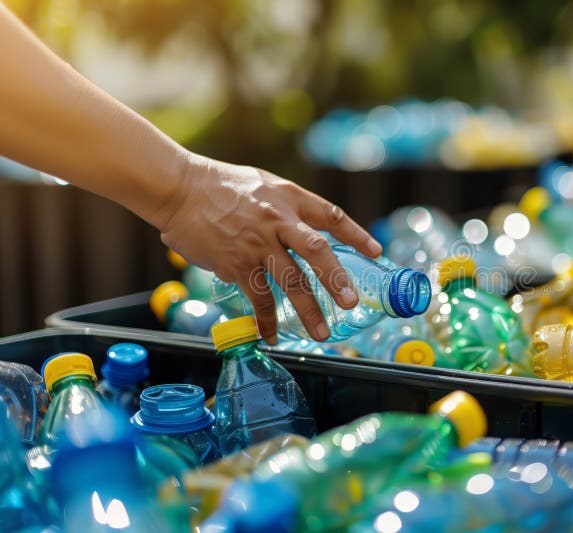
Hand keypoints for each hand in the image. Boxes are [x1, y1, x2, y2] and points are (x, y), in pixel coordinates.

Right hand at [157, 153, 381, 343]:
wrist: (179, 188)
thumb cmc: (221, 186)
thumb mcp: (264, 185)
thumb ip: (288, 208)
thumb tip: (304, 236)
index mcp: (290, 198)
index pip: (332, 216)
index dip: (356, 235)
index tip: (376, 252)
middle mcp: (278, 220)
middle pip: (316, 251)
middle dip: (337, 278)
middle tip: (352, 302)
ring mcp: (257, 243)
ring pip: (290, 281)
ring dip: (308, 310)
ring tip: (322, 333)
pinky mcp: (236, 262)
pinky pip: (258, 297)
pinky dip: (267, 320)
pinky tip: (272, 336)